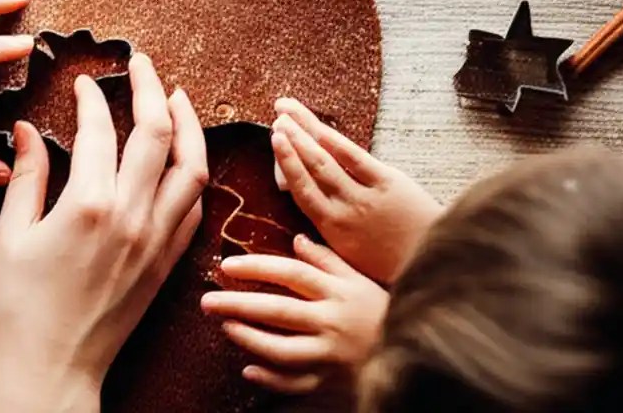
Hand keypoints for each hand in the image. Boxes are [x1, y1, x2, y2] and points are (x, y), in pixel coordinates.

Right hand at [0, 54, 208, 412]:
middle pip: (158, 132)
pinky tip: (184, 158)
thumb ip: (25, 176)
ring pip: (193, 166)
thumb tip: (28, 130)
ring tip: (177, 98)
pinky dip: (194, 173)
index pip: (101, 129)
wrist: (53, 367)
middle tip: (142, 63)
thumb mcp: (11, 235)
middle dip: (151, 87)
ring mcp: (158, 239)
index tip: (84, 81)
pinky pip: (195, 207)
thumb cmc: (21, 307)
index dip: (93, 97)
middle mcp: (132, 215)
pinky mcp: (169, 261)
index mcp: (88, 205)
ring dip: (189, 125)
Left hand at [201, 235, 387, 394]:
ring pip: (283, 350)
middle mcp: (332, 322)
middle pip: (279, 310)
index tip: (227, 267)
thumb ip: (328, 260)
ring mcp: (331, 354)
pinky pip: (296, 383)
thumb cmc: (380, 310)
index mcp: (338, 291)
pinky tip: (248, 369)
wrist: (414, 349)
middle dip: (239, 305)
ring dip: (250, 339)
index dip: (258, 267)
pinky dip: (271, 378)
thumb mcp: (359, 279)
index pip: (292, 273)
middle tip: (208, 301)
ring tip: (227, 328)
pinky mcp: (331, 381)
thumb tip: (297, 239)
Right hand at [272, 98, 442, 282]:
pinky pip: (355, 159)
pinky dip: (335, 142)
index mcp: (332, 229)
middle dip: (290, 142)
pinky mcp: (389, 184)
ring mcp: (364, 195)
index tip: (275, 142)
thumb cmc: (395, 268)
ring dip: (305, 135)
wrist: (433, 267)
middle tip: (276, 120)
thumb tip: (298, 238)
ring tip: (287, 114)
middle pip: (309, 169)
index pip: (301, 190)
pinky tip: (320, 128)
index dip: (285, 164)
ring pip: (325, 161)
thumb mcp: (351, 263)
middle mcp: (343, 210)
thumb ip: (325, 247)